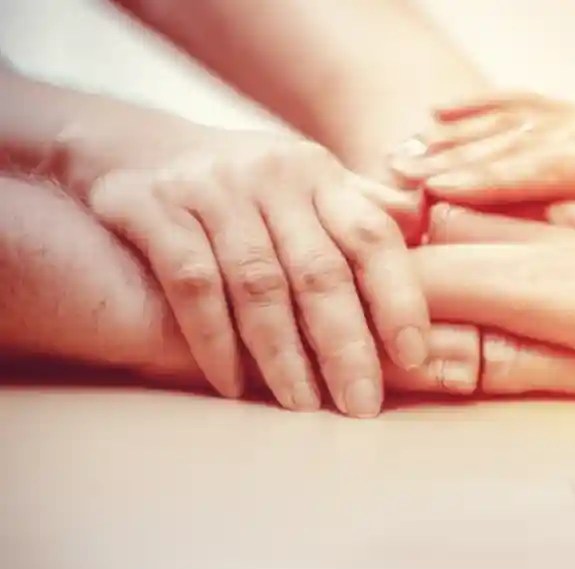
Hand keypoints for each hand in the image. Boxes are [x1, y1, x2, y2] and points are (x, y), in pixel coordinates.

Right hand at [81, 126, 428, 416]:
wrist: (131, 144)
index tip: (413, 358)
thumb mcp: (308, 181)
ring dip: (283, 354)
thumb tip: (432, 225)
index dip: (398, 299)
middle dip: (346, 345)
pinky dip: (214, 339)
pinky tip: (232, 384)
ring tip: (304, 405)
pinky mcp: (154, 208)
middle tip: (361, 405)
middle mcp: (272, 176)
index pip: (373, 238)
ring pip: (259, 285)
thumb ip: (364, 206)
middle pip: (320, 271)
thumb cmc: (245, 184)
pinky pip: (192, 284)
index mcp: (321, 175)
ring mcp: (212, 190)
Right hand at [389, 93, 574, 246]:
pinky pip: (537, 105)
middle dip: (456, 156)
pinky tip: (450, 110)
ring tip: (401, 145)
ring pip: (519, 120)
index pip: (553, 168)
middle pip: (522, 140)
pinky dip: (490, 106)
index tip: (440, 188)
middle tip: (397, 171)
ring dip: (459, 133)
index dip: (494, 179)